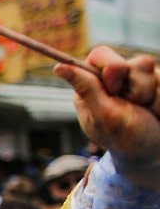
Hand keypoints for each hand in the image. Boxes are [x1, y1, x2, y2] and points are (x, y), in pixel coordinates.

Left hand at [56, 47, 159, 184]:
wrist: (155, 154)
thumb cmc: (125, 139)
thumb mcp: (104, 116)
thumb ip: (87, 89)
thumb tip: (59, 67)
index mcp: (93, 84)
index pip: (101, 55)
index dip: (112, 68)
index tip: (115, 88)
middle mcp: (116, 79)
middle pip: (134, 62)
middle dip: (138, 87)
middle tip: (133, 107)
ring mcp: (141, 80)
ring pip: (153, 71)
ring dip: (152, 97)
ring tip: (146, 114)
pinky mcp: (159, 83)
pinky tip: (156, 113)